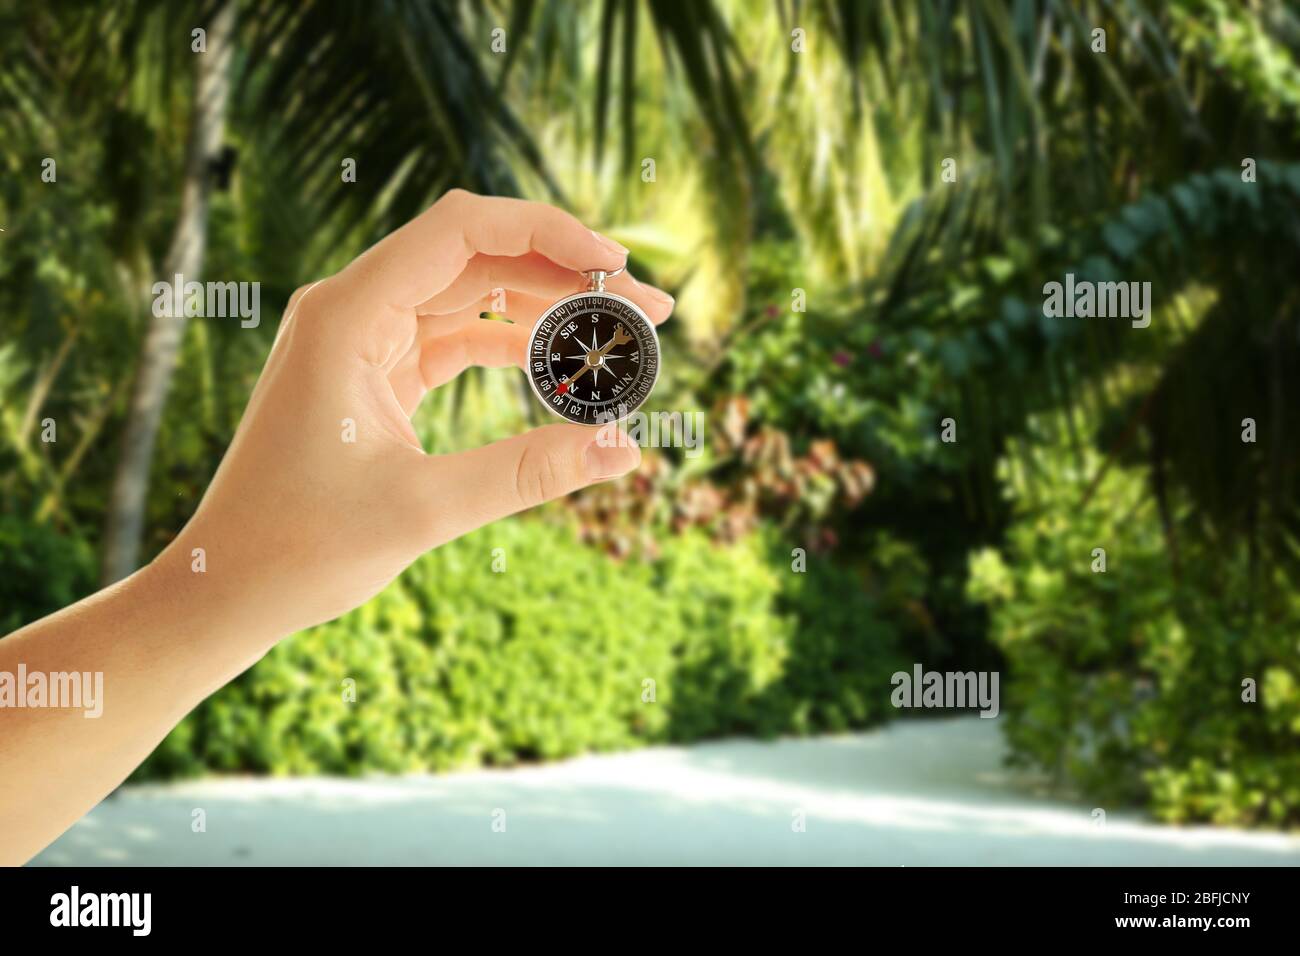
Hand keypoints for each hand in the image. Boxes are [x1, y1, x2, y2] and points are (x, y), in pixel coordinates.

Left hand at [164, 189, 673, 647]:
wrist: (228, 587)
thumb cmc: (299, 548)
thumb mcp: (424, 510)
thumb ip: (528, 472)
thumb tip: (626, 448)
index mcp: (346, 314)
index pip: (462, 230)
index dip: (549, 232)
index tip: (619, 264)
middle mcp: (352, 308)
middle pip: (476, 254)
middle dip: (565, 272)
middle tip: (647, 309)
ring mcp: (362, 338)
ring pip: (471, 293)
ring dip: (544, 306)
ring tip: (618, 333)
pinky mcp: (375, 373)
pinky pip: (456, 337)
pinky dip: (510, 345)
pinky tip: (560, 365)